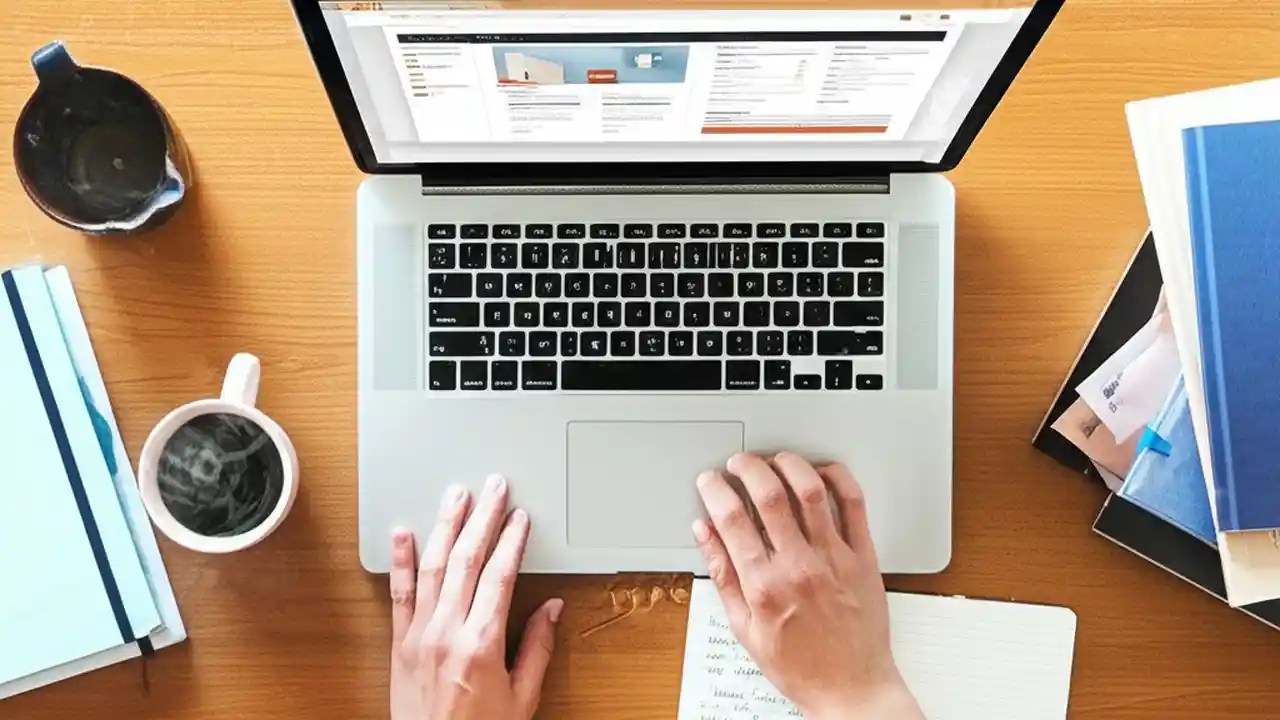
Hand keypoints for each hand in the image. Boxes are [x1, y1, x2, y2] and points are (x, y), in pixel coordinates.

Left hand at [388, 477, 563, 719]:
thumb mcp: (522, 697)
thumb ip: (537, 648)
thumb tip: (552, 609)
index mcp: (482, 643)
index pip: (500, 576)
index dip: (512, 541)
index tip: (520, 518)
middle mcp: (447, 632)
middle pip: (467, 560)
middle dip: (483, 518)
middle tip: (494, 488)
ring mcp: (419, 634)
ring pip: (432, 566)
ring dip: (445, 526)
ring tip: (456, 496)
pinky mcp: (399, 643)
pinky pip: (399, 593)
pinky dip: (401, 560)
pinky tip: (403, 534)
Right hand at [693, 453, 922, 719]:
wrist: (851, 688)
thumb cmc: (800, 665)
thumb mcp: (745, 629)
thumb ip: (723, 575)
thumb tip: (705, 534)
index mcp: (764, 586)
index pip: (731, 519)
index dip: (715, 490)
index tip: (710, 481)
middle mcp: (798, 567)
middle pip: (769, 495)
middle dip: (747, 467)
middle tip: (739, 463)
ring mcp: (833, 559)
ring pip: (810, 491)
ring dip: (788, 464)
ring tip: (775, 460)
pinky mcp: (863, 557)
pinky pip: (854, 505)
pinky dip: (837, 479)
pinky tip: (821, 473)